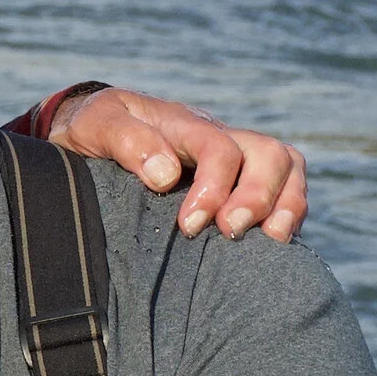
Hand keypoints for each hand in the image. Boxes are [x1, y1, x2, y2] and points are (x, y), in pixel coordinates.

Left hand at [50, 87, 308, 240]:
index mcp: (183, 125)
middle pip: (270, 154)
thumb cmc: (90, 130)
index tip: (190, 226)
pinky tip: (269, 251)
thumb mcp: (94, 125)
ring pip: (287, 169)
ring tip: (269, 243)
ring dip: (288, 206)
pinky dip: (288, 218)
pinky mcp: (239, 188)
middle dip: (259, 197)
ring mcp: (235, 162)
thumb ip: (125, 141)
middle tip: (229, 232)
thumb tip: (166, 174)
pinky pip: (283, 195)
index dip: (215, 186)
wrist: (89, 132)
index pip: (219, 146)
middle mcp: (220, 139)